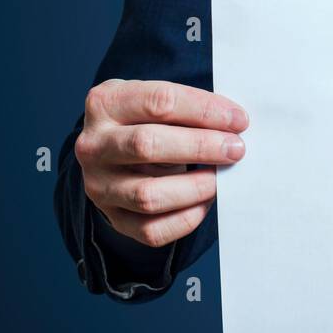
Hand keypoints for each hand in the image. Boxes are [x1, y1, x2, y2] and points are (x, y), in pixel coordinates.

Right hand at [75, 79, 248, 247]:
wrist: (115, 153)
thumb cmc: (147, 121)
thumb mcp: (159, 103)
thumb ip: (190, 109)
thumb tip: (235, 126)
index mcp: (105, 103)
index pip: (159, 102)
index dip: (205, 111)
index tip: (239, 120)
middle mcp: (93, 146)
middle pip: (147, 145)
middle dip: (201, 147)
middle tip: (235, 149)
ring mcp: (99, 185)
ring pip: (148, 195)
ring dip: (195, 187)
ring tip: (220, 178)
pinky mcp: (112, 219)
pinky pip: (153, 230)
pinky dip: (187, 218)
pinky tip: (205, 201)